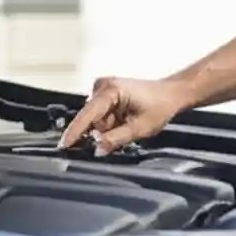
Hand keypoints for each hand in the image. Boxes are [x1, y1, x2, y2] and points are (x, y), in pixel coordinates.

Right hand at [58, 76, 189, 155]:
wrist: (172, 94)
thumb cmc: (160, 106)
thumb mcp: (140, 127)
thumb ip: (116, 139)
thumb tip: (97, 149)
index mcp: (110, 90)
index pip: (87, 115)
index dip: (74, 132)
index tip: (62, 147)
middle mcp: (102, 86)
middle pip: (91, 119)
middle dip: (100, 132)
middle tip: (121, 133)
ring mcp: (103, 89)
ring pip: (96, 120)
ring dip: (107, 129)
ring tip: (128, 125)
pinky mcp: (105, 94)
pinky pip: (101, 117)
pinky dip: (110, 124)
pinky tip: (124, 121)